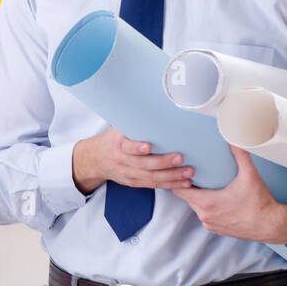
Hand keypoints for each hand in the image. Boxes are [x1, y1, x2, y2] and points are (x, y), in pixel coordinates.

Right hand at [71, 125, 193, 194]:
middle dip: (163, 162)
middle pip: (143, 164)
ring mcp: (129, 173)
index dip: (136, 148)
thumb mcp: (117, 127)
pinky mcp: (135, 182)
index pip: (127, 147)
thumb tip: (152, 100)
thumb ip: (132, 120)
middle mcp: (123, 161)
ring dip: (172, 176)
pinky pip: (154, 185)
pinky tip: (184, 182)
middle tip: (180, 158)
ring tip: (188, 172)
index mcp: (118, 144)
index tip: (148, 146)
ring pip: (152, 178)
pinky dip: (170, 184)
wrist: (97, 159)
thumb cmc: (114, 139)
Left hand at [171, 144, 286, 243]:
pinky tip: (216, 199)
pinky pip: (205, 216)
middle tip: (194, 175)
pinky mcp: (217, 229)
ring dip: (197, 197)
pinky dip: (206, 208)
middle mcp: (205, 216)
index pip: (180, 190)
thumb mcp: (250, 176)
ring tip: (204, 185)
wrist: (271, 226)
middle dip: (188, 186)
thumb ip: (240, 155)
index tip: (185, 171)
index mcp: (207, 203)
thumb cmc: (260, 204)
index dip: (180, 180)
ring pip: (195, 207)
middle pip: (186, 198)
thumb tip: (235, 139)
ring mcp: (210, 224)